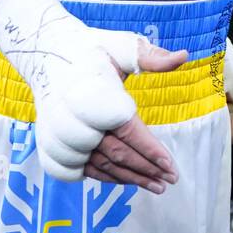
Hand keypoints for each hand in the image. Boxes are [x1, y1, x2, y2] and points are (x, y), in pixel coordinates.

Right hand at [0, 0, 187, 188]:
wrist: (47, 59)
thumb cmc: (91, 51)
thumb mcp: (120, 46)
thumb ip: (151, 57)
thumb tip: (184, 56)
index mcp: (95, 96)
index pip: (129, 131)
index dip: (150, 150)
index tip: (170, 165)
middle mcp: (76, 121)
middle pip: (118, 153)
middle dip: (147, 169)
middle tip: (171, 179)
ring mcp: (62, 138)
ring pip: (103, 166)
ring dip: (131, 179)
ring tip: (157, 185)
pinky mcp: (53, 149)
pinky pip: (84, 171)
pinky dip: (107, 178)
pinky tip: (127, 180)